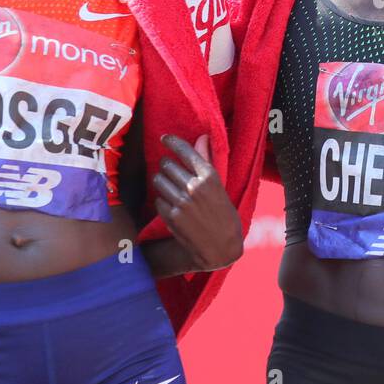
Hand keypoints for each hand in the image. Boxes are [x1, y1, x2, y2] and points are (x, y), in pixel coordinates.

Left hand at [152, 134, 242, 271]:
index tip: (164, 138)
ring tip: (170, 187)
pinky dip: (163, 200)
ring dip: (161, 181)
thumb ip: (207, 161)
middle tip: (169, 168)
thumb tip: (202, 137)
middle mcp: (195, 187)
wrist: (221, 246)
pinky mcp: (171, 216)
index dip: (172, 141)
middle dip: (166, 165)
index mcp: (210, 176)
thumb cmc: (224, 214)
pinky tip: (173, 205)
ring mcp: (182, 202)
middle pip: (168, 164)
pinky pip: (158, 199)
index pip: (185, 151)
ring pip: (159, 180)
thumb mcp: (220, 186)